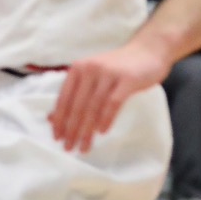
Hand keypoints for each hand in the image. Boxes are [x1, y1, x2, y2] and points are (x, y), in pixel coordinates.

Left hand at [48, 41, 171, 152]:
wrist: (147, 51)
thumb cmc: (117, 68)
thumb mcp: (93, 77)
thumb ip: (76, 94)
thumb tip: (53, 118)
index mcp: (78, 69)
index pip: (64, 98)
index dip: (59, 119)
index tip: (57, 137)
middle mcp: (90, 69)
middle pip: (78, 105)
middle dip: (72, 129)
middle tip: (69, 148)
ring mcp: (108, 73)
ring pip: (93, 107)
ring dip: (87, 130)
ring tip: (84, 146)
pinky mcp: (127, 79)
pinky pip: (113, 103)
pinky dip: (106, 119)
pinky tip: (102, 132)